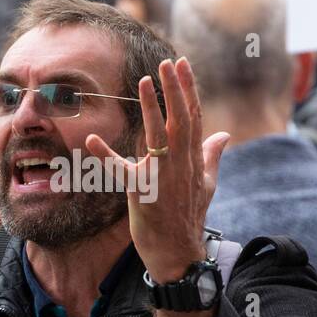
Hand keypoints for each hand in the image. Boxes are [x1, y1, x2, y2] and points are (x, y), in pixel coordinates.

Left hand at [85, 57, 230, 282]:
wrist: (178, 253)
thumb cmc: (189, 217)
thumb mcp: (206, 185)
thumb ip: (212, 156)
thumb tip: (224, 135)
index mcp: (194, 160)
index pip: (194, 117)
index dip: (188, 89)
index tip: (182, 64)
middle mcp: (181, 165)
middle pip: (181, 119)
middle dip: (175, 89)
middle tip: (168, 62)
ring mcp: (162, 178)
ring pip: (157, 136)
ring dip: (151, 108)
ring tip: (144, 82)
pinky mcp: (141, 193)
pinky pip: (121, 171)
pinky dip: (105, 156)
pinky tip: (92, 140)